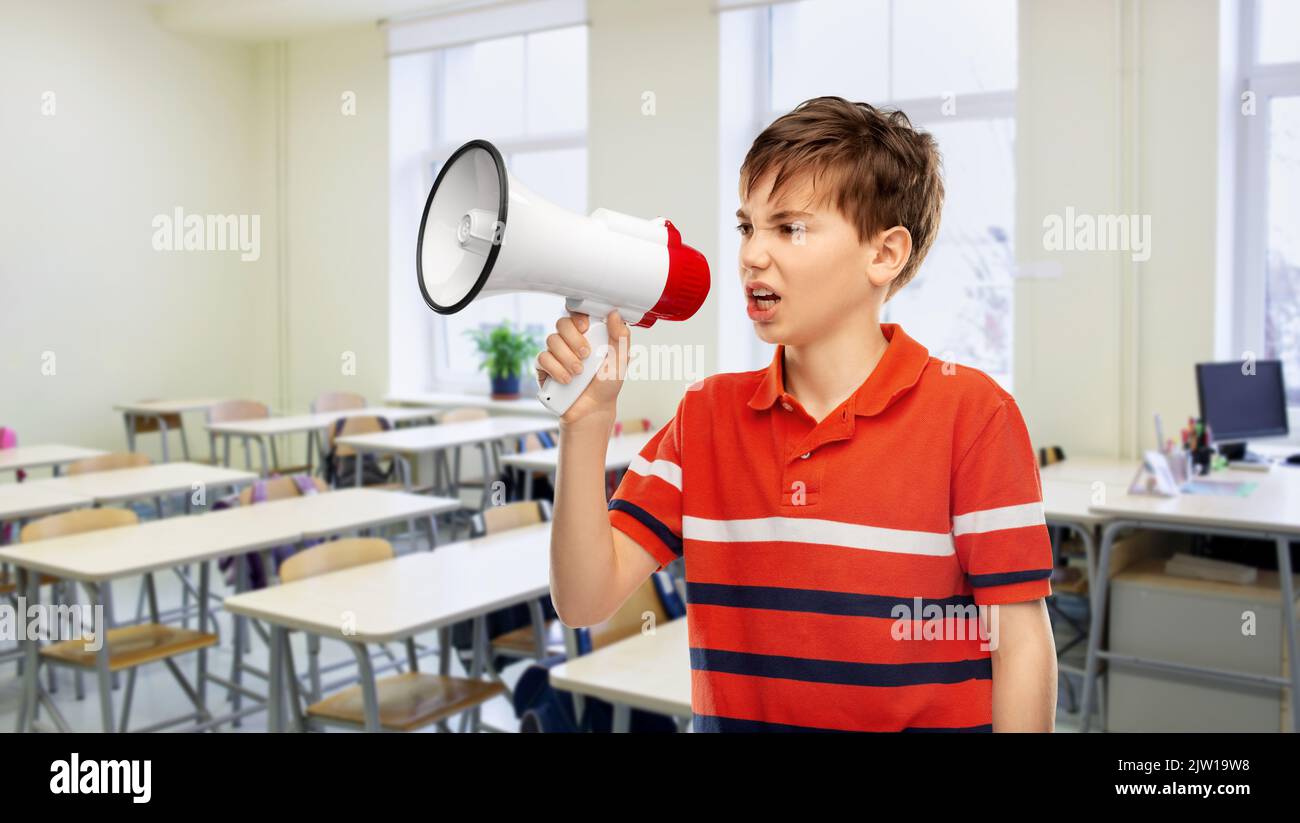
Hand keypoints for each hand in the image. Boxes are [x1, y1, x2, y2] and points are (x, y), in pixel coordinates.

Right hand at [535, 309, 630, 425]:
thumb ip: (620, 336)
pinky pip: (542, 358)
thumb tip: (615, 313)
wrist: (593, 410)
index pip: (577, 313)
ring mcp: (556, 353)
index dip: (578, 316)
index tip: (586, 327)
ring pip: (552, 340)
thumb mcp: (621, 360)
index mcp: (588, 335)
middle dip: (574, 339)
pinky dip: (556, 369)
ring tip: (579, 373)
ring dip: (567, 358)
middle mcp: (570, 341)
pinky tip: (567, 380)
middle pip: (562, 323)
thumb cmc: (607, 385)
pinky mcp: (544, 368)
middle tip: (586, 355)